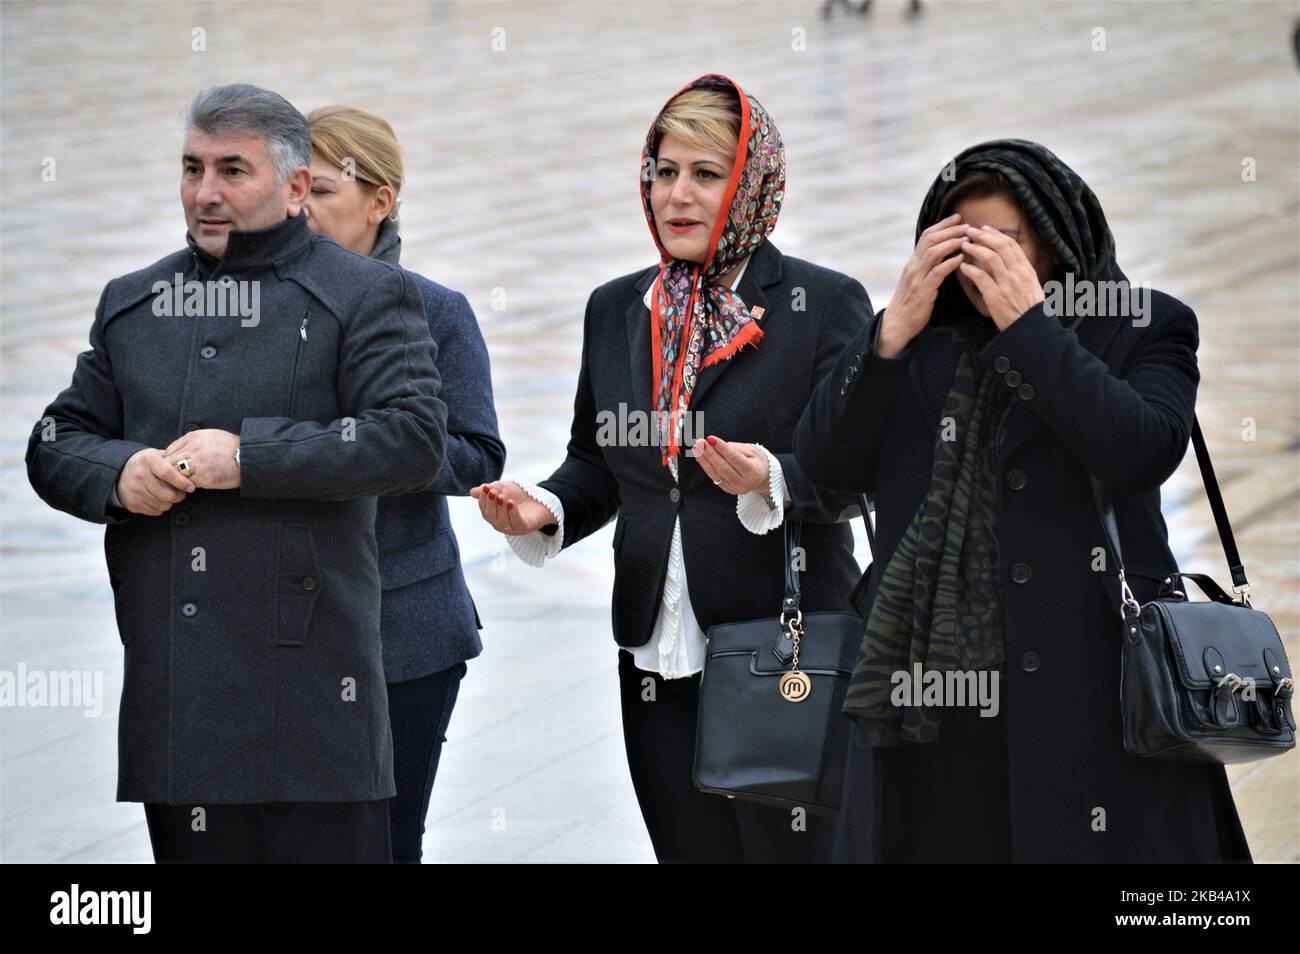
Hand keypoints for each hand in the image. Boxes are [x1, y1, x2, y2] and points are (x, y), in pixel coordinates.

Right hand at [116, 448, 195, 515]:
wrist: (119, 472)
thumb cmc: (146, 464)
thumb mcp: (157, 456)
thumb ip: (173, 461)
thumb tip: (191, 470)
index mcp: (148, 460)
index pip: (167, 473)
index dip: (182, 482)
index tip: (191, 487)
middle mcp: (139, 475)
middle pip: (167, 494)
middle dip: (179, 496)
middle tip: (181, 493)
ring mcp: (134, 490)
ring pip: (163, 505)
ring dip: (170, 502)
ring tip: (168, 494)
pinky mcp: (132, 503)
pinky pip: (154, 511)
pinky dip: (160, 507)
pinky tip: (157, 499)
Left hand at [161, 429, 240, 489]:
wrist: (249, 457)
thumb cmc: (233, 448)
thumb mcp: (212, 435)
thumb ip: (195, 441)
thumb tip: (182, 450)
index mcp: (193, 437)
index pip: (169, 450)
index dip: (169, 461)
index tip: (172, 468)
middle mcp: (192, 448)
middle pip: (168, 462)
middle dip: (169, 472)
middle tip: (171, 480)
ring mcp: (197, 463)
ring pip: (175, 473)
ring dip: (176, 480)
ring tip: (179, 485)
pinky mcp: (203, 477)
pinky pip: (186, 483)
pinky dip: (186, 486)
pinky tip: (190, 488)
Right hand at [470, 480, 555, 534]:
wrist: (539, 499)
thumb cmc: (518, 495)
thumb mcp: (502, 488)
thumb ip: (489, 489)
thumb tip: (472, 492)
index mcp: (493, 516)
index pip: (484, 510)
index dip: (483, 499)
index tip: (485, 488)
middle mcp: (500, 524)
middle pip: (491, 517)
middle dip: (491, 504)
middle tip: (493, 491)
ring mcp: (512, 528)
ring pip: (502, 521)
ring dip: (501, 508)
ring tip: (502, 496)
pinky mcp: (524, 528)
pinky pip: (516, 523)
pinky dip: (512, 513)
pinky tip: (511, 503)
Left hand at [691, 436, 768, 496]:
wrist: (762, 477)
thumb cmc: (755, 459)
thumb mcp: (751, 450)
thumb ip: (735, 448)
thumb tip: (716, 445)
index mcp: (753, 471)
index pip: (734, 458)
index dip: (722, 448)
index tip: (711, 438)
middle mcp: (744, 482)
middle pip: (723, 467)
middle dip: (710, 454)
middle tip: (700, 442)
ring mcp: (734, 488)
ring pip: (716, 474)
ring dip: (704, 460)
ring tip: (696, 448)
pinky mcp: (727, 489)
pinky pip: (714, 477)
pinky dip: (706, 466)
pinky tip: (699, 456)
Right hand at [879, 212, 967, 356]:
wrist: (897, 323)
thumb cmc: (911, 302)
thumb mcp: (917, 280)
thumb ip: (927, 266)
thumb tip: (942, 253)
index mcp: (913, 262)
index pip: (927, 236)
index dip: (943, 224)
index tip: (958, 217)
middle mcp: (913, 266)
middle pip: (931, 240)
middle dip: (950, 230)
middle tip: (967, 225)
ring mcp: (917, 278)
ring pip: (933, 253)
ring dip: (952, 243)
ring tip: (966, 239)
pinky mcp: (923, 291)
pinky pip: (937, 273)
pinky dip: (949, 263)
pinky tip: (961, 259)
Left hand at [958, 225, 1045, 329]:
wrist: (1030, 329)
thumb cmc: (1029, 310)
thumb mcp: (1031, 286)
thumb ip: (1021, 273)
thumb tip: (1010, 260)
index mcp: (1027, 270)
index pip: (1011, 245)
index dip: (996, 234)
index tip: (985, 228)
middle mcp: (1018, 274)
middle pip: (1000, 246)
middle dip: (983, 236)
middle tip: (969, 231)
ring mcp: (1007, 284)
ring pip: (990, 258)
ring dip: (975, 248)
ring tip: (963, 245)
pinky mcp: (996, 296)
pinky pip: (981, 277)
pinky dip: (970, 269)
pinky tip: (962, 266)